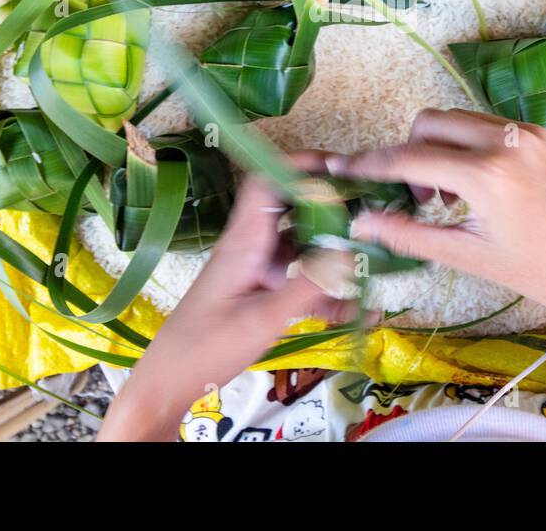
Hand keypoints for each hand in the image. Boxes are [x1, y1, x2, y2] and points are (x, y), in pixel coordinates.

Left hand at [99, 152, 347, 441]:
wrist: (171, 380)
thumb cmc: (207, 346)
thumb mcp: (263, 318)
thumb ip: (308, 286)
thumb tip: (350, 253)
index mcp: (245, 239)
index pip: (270, 180)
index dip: (302, 165)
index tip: (341, 168)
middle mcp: (252, 245)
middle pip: (292, 208)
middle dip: (330, 205)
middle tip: (369, 209)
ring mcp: (257, 268)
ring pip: (301, 246)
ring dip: (333, 251)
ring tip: (374, 256)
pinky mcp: (261, 291)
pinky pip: (298, 281)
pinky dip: (326, 291)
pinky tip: (359, 312)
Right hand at [327, 109, 545, 348]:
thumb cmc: (540, 273)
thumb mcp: (467, 255)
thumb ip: (407, 233)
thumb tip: (359, 222)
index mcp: (486, 174)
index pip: (408, 157)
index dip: (369, 163)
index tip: (341, 166)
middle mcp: (507, 140)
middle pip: (430, 123)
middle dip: (410, 152)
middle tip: (419, 198)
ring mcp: (529, 133)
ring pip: (459, 120)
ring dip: (440, 148)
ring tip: (451, 198)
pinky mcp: (544, 135)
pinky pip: (489, 127)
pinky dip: (470, 148)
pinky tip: (479, 189)